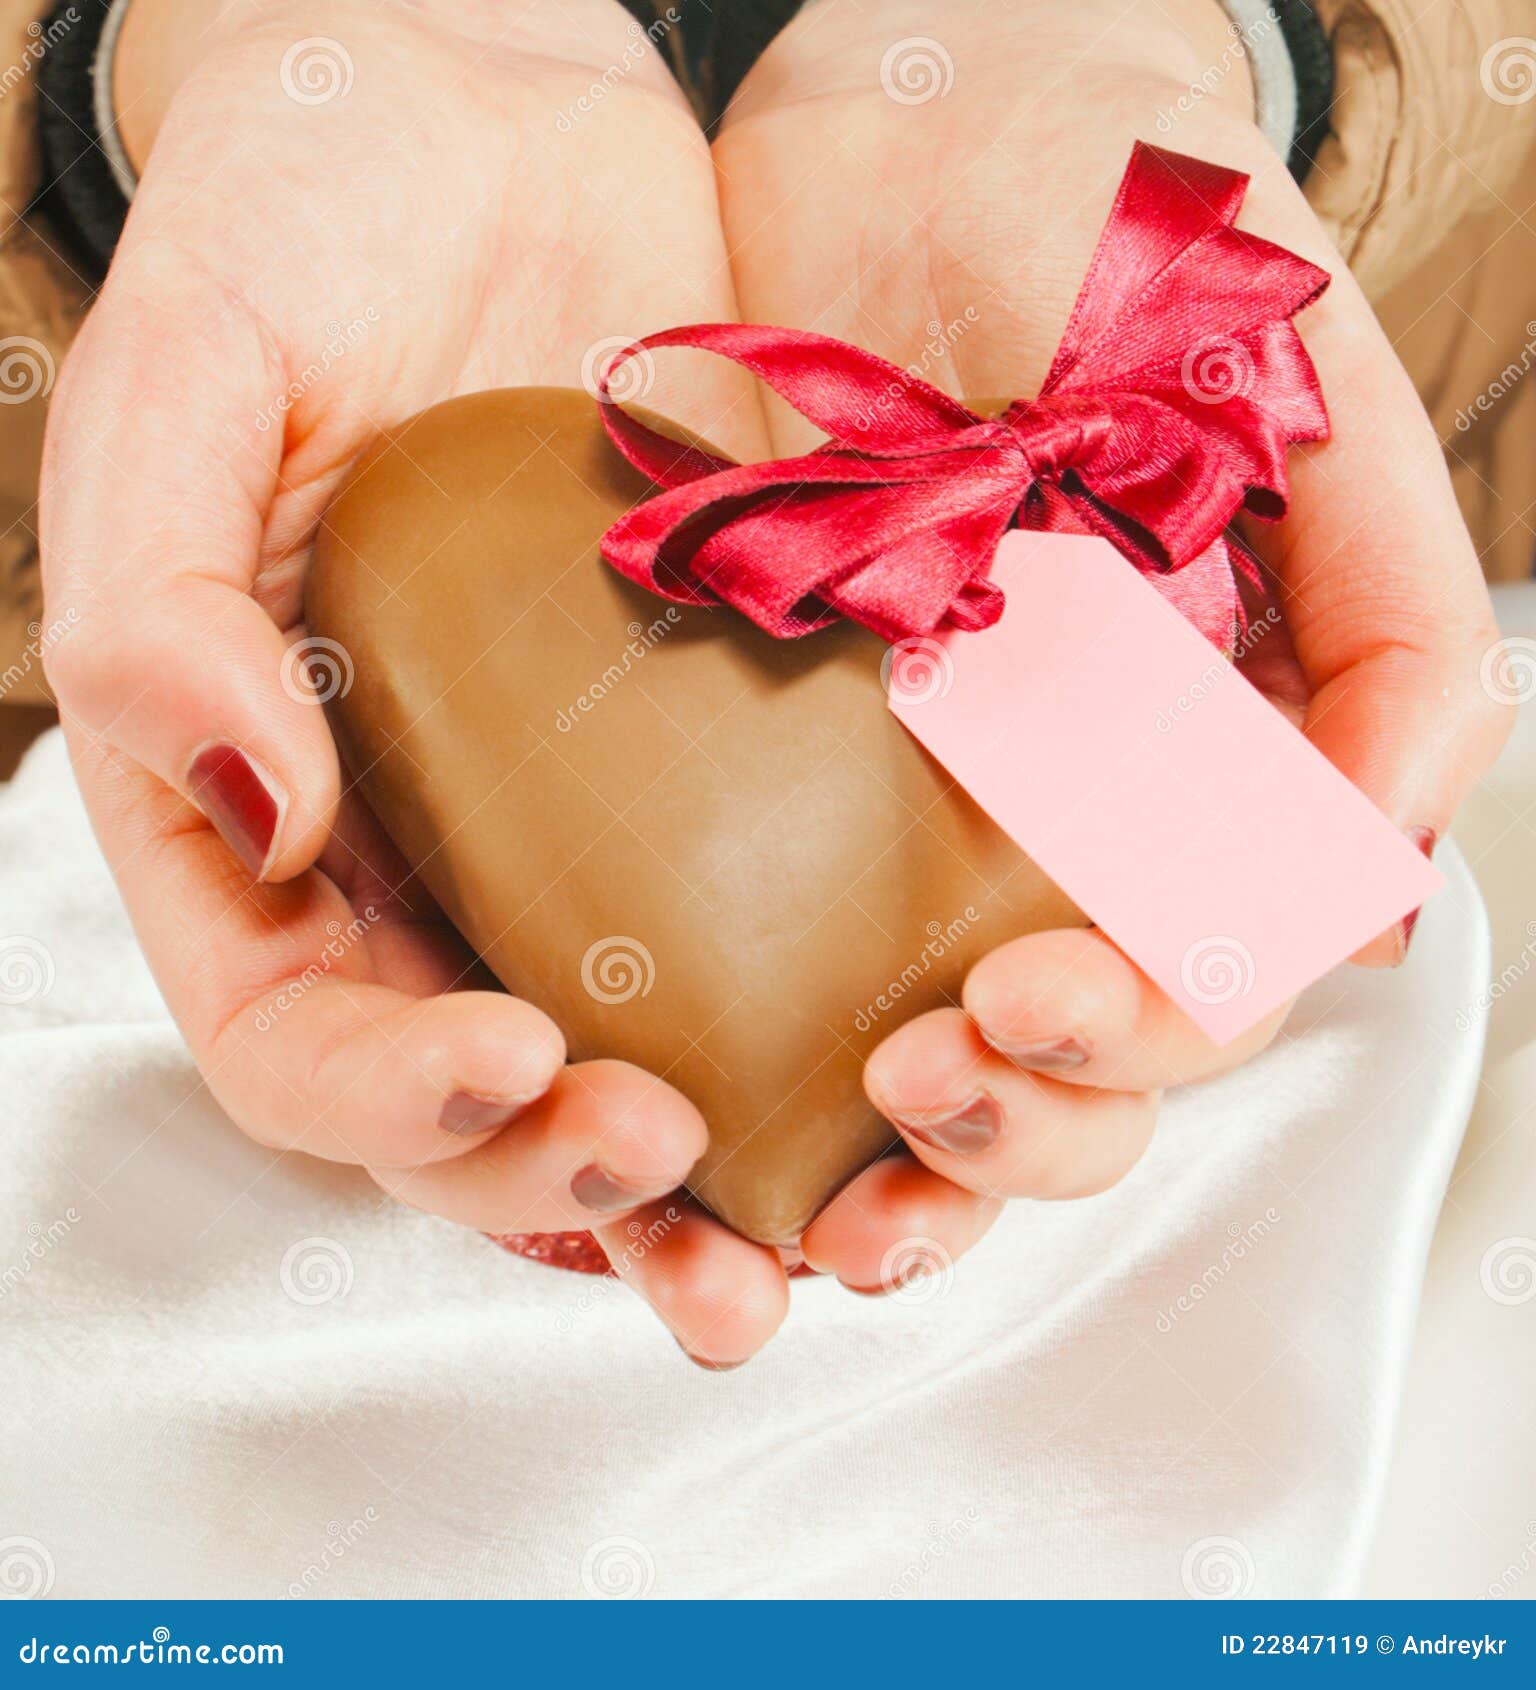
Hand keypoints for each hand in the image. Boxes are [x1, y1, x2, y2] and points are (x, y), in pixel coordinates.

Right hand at [41, 0, 798, 1365]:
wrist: (488, 134)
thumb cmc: (299, 233)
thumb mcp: (184, 377)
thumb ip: (154, 598)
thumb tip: (248, 800)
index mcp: (268, 820)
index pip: (297, 1036)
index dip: (391, 1096)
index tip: (514, 1057)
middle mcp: (432, 859)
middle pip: (487, 1101)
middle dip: (575, 1172)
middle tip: (677, 1166)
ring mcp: (590, 826)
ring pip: (657, 1061)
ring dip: (744, 1175)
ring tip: (839, 1225)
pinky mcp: (729, 761)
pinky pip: (788, 925)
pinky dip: (856, 1018)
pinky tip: (934, 1051)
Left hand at [713, 0, 1512, 1292]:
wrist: (917, 109)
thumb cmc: (1122, 220)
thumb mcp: (1295, 393)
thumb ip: (1387, 621)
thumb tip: (1370, 874)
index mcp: (1196, 751)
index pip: (1207, 965)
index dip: (1145, 1026)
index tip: (1035, 1002)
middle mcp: (1057, 798)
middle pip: (1071, 1047)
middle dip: (1010, 1124)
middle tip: (918, 1104)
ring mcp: (907, 790)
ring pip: (919, 1037)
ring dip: (879, 1147)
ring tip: (815, 1195)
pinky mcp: (761, 754)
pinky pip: (755, 935)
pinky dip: (733, 1049)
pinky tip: (689, 1116)